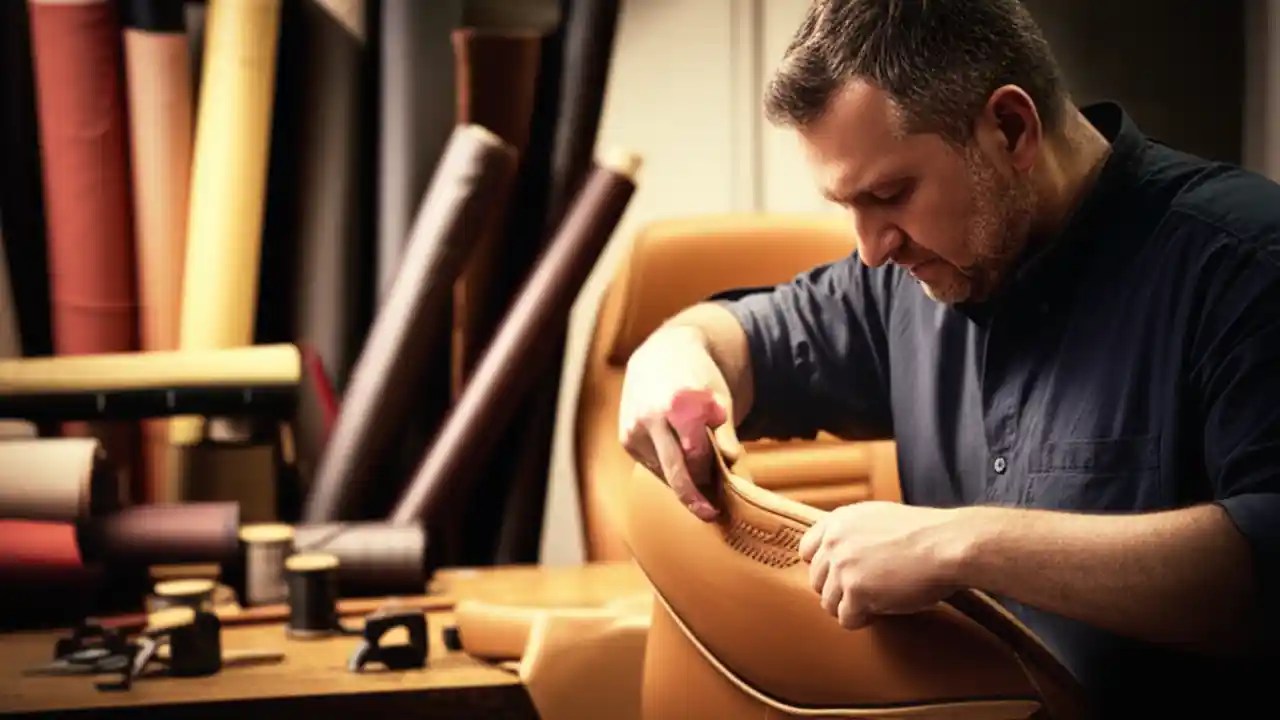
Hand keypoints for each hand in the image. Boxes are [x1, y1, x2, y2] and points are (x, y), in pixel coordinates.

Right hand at [619, 325, 742, 520]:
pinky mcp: (626, 439)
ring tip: (701, 478)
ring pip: (663, 470)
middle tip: (710, 514)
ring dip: (682, 478)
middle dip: (693, 496)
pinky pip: (651, 465)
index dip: (711, 474)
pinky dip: (668, 468)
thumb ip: (726, 431)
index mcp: (677, 403)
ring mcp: (634, 429)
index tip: (724, 492)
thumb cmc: (699, 379)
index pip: (696, 454)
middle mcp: (651, 417)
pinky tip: (680, 460)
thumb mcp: (719, 398)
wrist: (662, 355)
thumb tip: (733, 463)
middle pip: (674, 470)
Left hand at [798, 501, 969, 628]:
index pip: (807, 550)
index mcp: (838, 520)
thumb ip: (855, 533)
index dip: (825, 567)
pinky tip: (880, 611)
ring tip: (875, 603)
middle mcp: (834, 541)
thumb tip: (841, 555)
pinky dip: (861, 620)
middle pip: (817, 580)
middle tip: (865, 593)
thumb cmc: (925, 534)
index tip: (842, 575)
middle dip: (839, 590)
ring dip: (850, 607)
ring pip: (828, 603)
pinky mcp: (855, 591)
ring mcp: (842, 566)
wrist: (947, 545)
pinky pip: (846, 618)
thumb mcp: (879, 518)